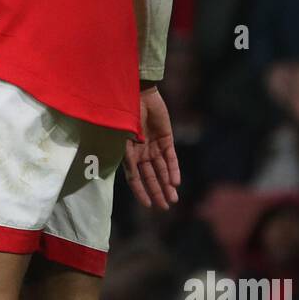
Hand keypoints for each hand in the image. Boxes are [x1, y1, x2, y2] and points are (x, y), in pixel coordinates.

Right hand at [123, 87, 180, 209]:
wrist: (137, 91)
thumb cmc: (124, 112)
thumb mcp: (122, 136)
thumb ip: (128, 155)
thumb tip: (132, 176)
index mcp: (127, 153)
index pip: (135, 178)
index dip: (141, 192)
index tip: (148, 206)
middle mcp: (141, 152)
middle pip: (150, 177)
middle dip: (158, 192)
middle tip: (165, 207)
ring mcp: (154, 145)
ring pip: (162, 170)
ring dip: (167, 184)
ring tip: (173, 199)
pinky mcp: (166, 138)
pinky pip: (171, 157)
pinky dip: (174, 169)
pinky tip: (176, 182)